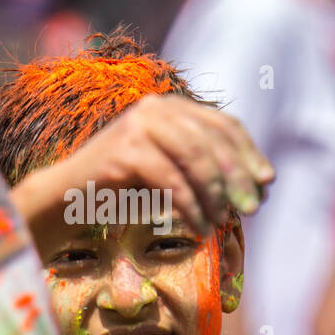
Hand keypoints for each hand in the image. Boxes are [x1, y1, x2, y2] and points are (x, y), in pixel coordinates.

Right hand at [10, 94, 273, 240]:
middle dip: (238, 177)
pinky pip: (172, 181)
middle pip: (214, 140)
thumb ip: (208, 169)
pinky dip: (190, 207)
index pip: (224, 125)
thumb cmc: (124, 191)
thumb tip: (261, 184)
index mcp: (172, 107)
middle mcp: (156, 108)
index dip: (249, 154)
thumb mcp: (172, 172)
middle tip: (251, 209)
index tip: (267, 184)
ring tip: (220, 222)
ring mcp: (138, 125)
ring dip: (215, 195)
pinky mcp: (124, 149)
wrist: (68, 199)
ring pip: (196, 158)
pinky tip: (198, 228)